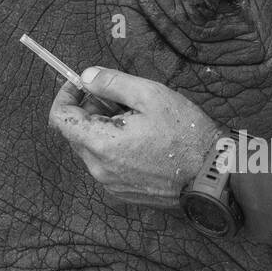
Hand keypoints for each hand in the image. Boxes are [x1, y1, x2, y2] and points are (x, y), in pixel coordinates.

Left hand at [48, 67, 223, 207]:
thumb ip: (112, 83)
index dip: (66, 95)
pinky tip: (142, 141)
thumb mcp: (151, 95)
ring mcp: (111, 184)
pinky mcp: (124, 193)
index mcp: (101, 144)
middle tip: (119, 99)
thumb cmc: (186, 134)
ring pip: (91, 150)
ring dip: (103, 130)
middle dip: (89, 111)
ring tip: (136, 121)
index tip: (81, 84)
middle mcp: (99, 169)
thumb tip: (87, 77)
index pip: (60, 118)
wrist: (211, 175)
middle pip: (75, 133)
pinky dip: (114, 149)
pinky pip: (107, 165)